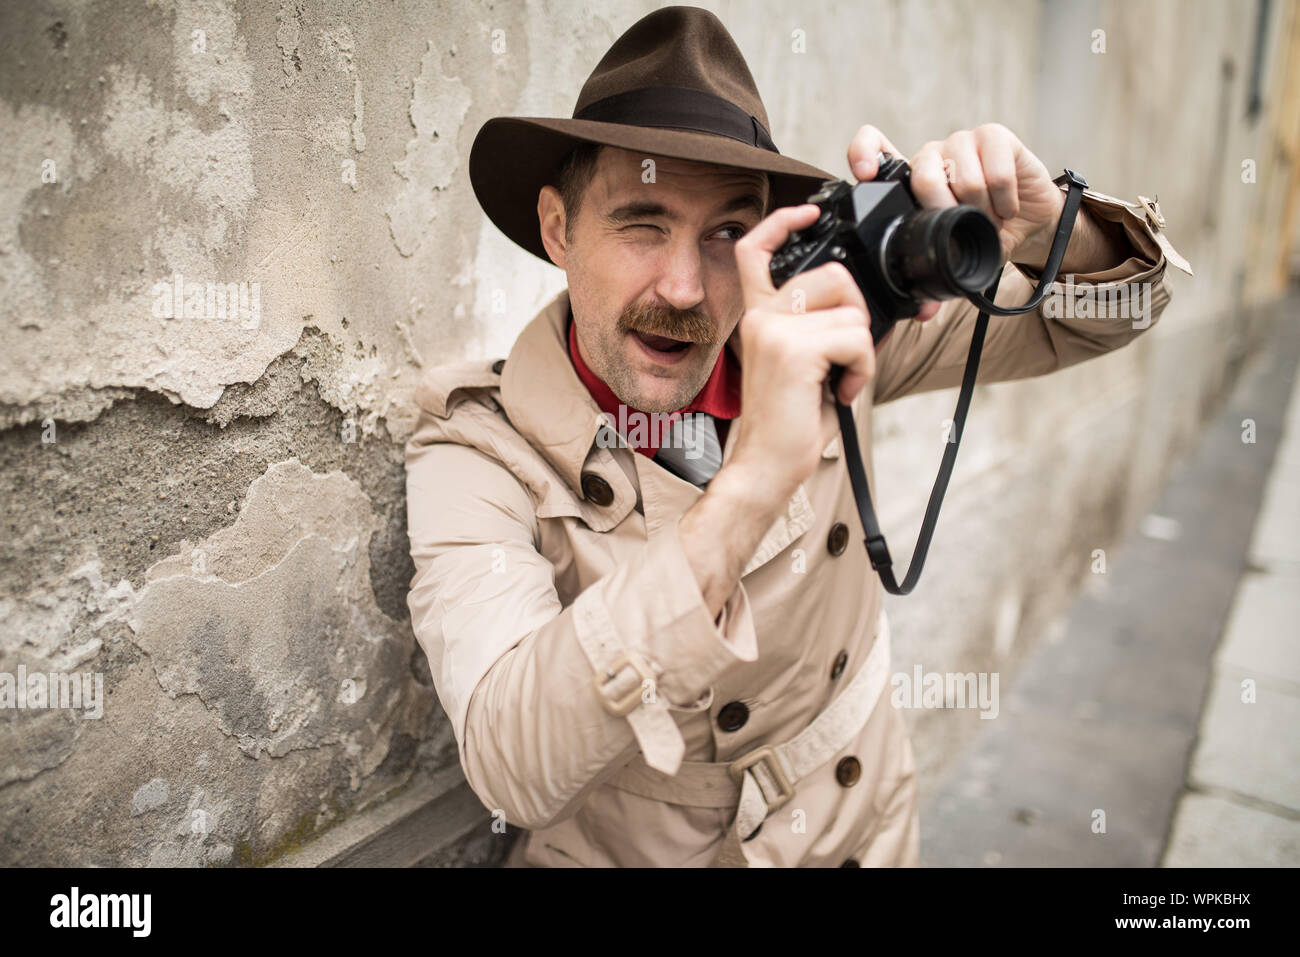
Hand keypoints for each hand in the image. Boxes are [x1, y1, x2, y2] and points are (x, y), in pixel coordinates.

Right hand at [723, 204, 874, 507]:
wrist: (765, 467)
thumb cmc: (789, 424)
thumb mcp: (810, 367)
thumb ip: (827, 331)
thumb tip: (869, 314)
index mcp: (758, 317)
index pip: (756, 251)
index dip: (783, 223)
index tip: (808, 213)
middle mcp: (760, 316)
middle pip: (832, 275)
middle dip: (856, 314)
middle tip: (846, 357)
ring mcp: (773, 329)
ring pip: (850, 312)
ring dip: (861, 350)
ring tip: (841, 381)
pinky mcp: (792, 349)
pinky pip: (855, 338)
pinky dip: (862, 368)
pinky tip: (841, 391)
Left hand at [847, 123, 1065, 320]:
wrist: (1030, 221)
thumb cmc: (985, 233)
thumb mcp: (954, 255)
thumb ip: (933, 277)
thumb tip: (923, 313)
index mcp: (910, 179)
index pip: (873, 144)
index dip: (865, 152)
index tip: (865, 173)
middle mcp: (932, 156)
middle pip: (924, 175)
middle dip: (948, 213)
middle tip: (965, 226)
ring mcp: (962, 143)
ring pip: (965, 180)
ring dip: (984, 211)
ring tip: (990, 218)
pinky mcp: (995, 136)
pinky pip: (997, 173)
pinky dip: (1004, 201)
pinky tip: (1006, 208)